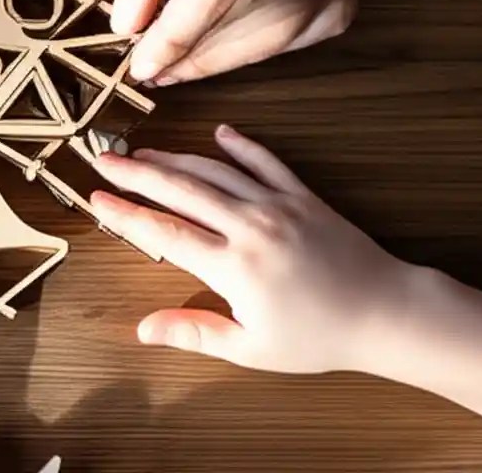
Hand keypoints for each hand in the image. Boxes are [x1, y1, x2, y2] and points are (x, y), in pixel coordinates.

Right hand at [89, 125, 407, 373]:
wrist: (386, 312)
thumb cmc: (319, 337)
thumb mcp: (251, 348)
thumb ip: (195, 333)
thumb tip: (142, 329)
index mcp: (232, 266)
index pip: (164, 232)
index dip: (125, 214)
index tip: (95, 199)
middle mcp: (250, 227)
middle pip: (180, 191)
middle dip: (136, 173)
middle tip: (103, 159)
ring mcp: (277, 206)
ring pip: (215, 171)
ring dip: (175, 159)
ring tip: (142, 152)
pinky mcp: (303, 197)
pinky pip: (266, 162)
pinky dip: (241, 146)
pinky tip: (219, 134)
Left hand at [111, 0, 369, 84]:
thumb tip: (131, 20)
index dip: (177, 37)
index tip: (142, 65)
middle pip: (272, 14)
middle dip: (210, 56)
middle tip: (162, 71)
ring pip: (308, 17)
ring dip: (249, 53)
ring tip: (195, 60)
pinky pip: (336, 0)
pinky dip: (292, 32)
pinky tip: (248, 38)